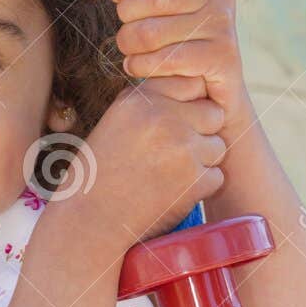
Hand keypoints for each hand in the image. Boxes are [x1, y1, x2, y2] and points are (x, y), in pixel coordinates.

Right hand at [82, 75, 227, 249]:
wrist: (87, 223)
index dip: (189, 106)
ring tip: (168, 177)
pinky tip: (169, 195)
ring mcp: (182, 147)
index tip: (173, 126)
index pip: (193, 83)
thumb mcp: (114, 124)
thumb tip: (191, 89)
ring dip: (202, 162)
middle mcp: (163, 116)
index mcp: (139, 98)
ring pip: (218, 146)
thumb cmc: (96, 177)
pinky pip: (216, 177)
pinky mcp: (194, 179)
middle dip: (202, 132)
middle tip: (175, 154)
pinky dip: (199, 189)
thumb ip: (150, 103)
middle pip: (213, 112)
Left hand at [109, 0, 252, 130]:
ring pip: (152, 32)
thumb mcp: (152, 8)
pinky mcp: (222, 57)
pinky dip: (141, 65)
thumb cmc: (171, 42)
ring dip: (128, 44)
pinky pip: (165, 59)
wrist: (206, 94)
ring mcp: (223, 25)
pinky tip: (136, 67)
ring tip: (129, 50)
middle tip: (125, 30)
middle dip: (126, 16)